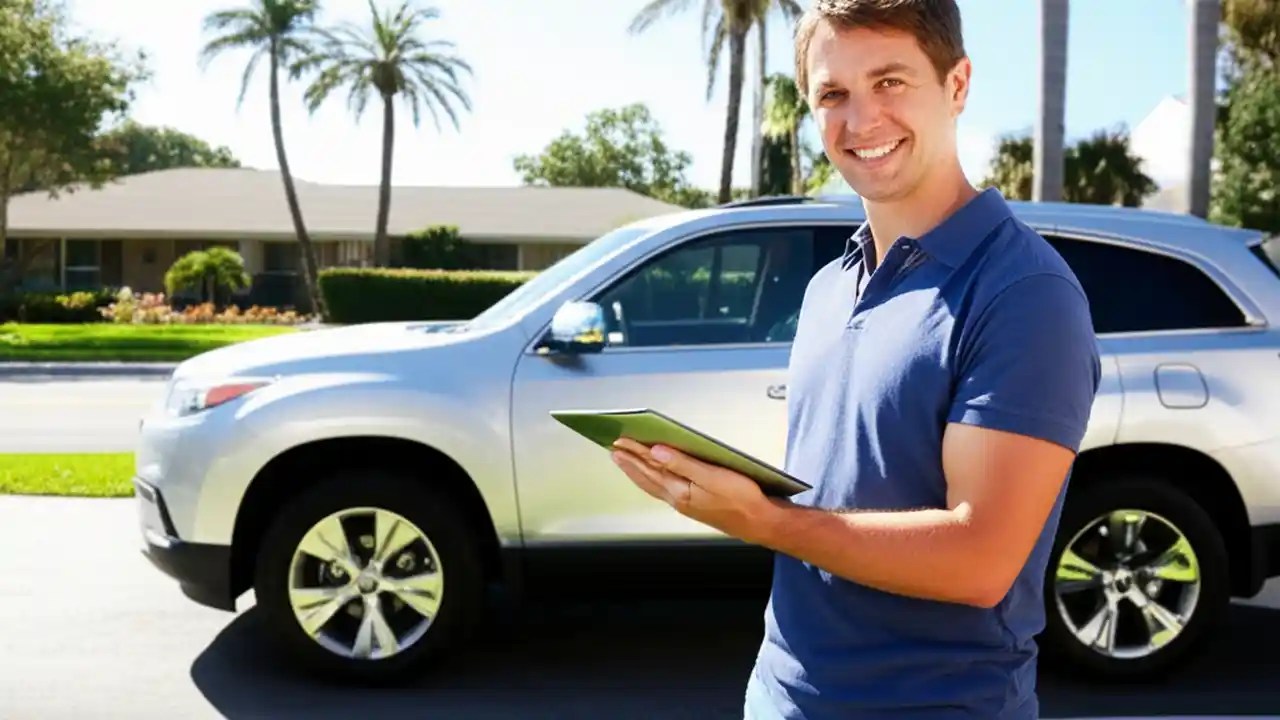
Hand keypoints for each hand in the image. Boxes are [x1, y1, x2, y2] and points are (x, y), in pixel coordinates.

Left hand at [610, 437, 779, 545]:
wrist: (761, 523)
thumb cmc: (742, 499)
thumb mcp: (712, 477)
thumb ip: (682, 464)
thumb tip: (656, 452)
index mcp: (680, 491)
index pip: (651, 467)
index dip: (634, 452)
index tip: (619, 440)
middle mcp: (678, 499)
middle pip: (647, 477)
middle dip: (630, 462)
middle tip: (614, 449)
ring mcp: (685, 503)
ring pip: (653, 485)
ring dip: (638, 472)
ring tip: (626, 462)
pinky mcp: (694, 504)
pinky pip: (664, 489)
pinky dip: (653, 480)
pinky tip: (654, 476)